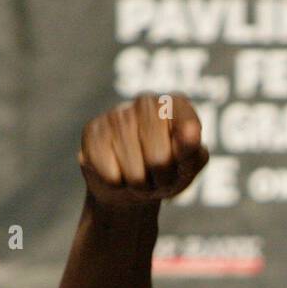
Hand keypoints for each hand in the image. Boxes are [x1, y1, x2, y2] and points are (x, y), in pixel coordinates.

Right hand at [78, 91, 208, 206]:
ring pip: (134, 173)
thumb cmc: (166, 173)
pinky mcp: (92, 132)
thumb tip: (192, 134)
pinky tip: (116, 170)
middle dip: (161, 179)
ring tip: (139, 175)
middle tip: (158, 175)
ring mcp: (116, 114)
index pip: (190, 133)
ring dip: (139, 185)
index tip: (182, 161)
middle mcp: (146, 102)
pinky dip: (117, 183)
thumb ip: (194, 152)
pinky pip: (111, 175)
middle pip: (159, 159)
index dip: (185, 160)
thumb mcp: (187, 168)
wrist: (130, 184)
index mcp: (175, 105)